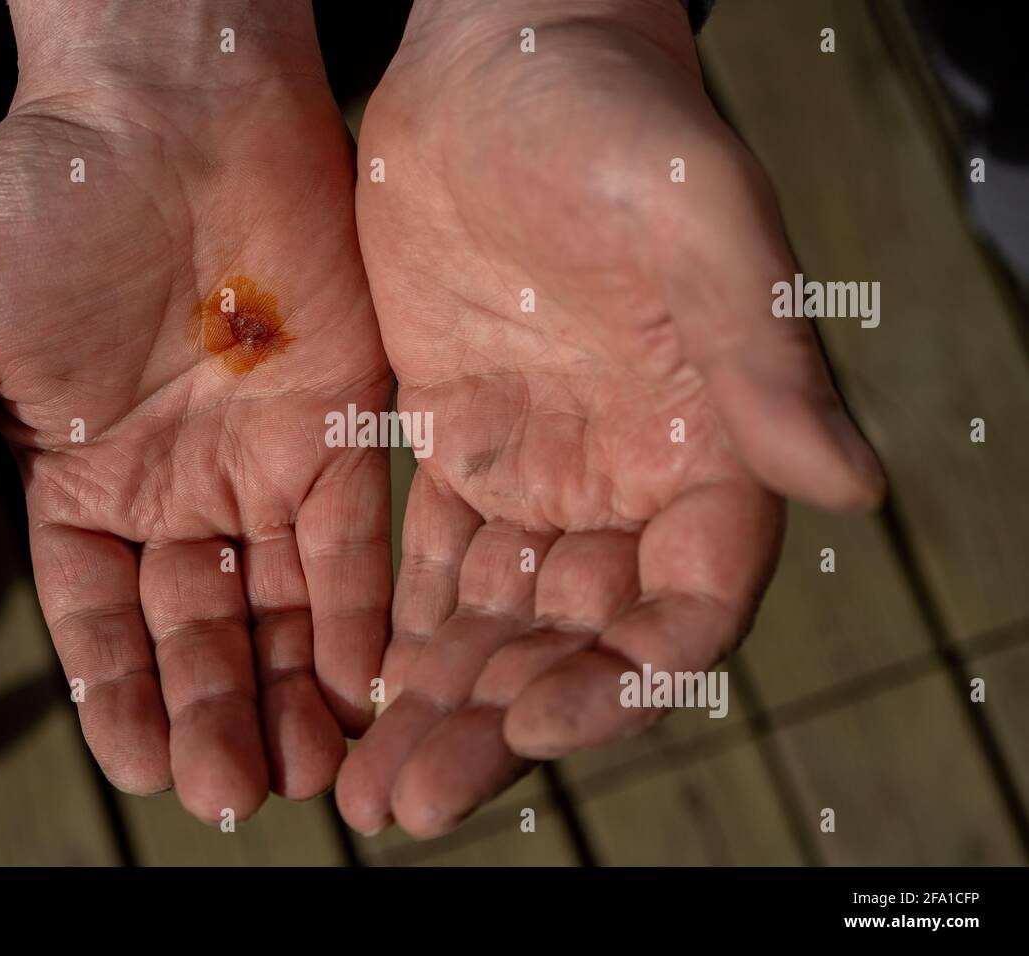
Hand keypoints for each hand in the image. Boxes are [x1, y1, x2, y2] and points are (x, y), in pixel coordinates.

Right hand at [0, 0, 391, 820]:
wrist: (173, 99)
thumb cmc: (46, 198)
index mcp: (83, 479)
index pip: (101, 619)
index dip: (117, 695)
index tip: (145, 768)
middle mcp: (179, 486)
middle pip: (199, 627)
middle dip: (216, 710)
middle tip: (235, 794)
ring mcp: (263, 458)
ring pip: (281, 600)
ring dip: (295, 686)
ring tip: (310, 771)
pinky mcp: (343, 421)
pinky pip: (354, 535)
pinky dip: (358, 609)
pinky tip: (364, 682)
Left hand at [336, 0, 883, 835]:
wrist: (505, 62)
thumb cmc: (622, 122)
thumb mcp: (703, 226)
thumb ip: (765, 357)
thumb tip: (849, 486)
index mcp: (705, 450)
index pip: (684, 612)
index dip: (620, 682)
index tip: (534, 721)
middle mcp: (622, 478)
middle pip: (568, 642)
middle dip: (495, 726)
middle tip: (407, 807)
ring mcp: (532, 465)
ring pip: (489, 619)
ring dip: (436, 705)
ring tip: (366, 791)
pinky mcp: (448, 436)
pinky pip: (421, 557)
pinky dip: (392, 627)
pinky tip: (352, 689)